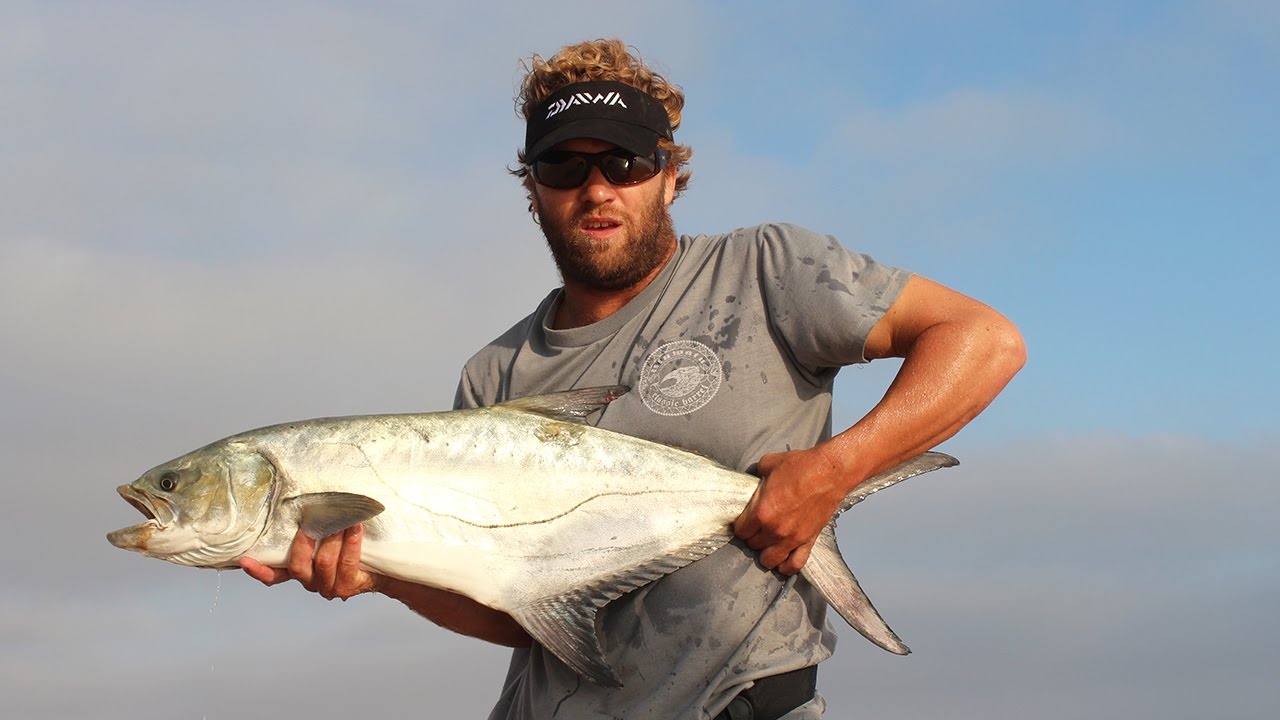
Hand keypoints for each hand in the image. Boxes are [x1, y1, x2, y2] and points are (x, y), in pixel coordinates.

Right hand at [240, 524, 379, 600]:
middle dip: (305, 542)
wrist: (382, 567)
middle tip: (312, 523)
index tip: (244, 560)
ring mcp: (328, 586)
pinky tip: (356, 528)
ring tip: (343, 520)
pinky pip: (346, 563)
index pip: (274, 574)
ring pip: (323, 561)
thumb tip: (305, 495)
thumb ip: (314, 525)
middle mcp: (310, 581)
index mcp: (300, 570)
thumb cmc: (351, 544)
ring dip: (333, 537)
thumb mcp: (329, 535)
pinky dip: (351, 542)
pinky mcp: (347, 586)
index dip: (259, 569)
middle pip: (297, 566)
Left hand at [733, 448, 846, 575]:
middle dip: (752, 537)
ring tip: (767, 544)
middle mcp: (775, 530)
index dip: (740, 526)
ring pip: (770, 560)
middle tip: (756, 528)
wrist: (830, 471)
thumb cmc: (803, 467)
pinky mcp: (808, 541)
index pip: (740, 531)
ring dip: (766, 553)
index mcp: (761, 512)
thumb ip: (756, 475)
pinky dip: (787, 567)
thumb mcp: (768, 464)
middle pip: (753, 545)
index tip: (744, 521)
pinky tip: (783, 561)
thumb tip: (753, 477)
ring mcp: (792, 538)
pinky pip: (795, 565)